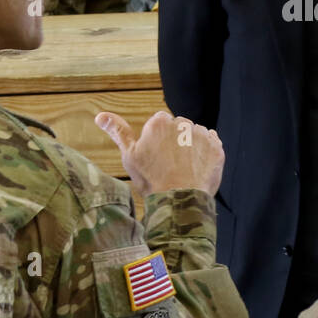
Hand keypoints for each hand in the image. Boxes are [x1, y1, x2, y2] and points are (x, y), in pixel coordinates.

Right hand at [95, 110, 224, 199]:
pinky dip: (206, 154)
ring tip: (183, 169)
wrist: (178, 201)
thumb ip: (118, 131)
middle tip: (169, 165)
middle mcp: (182, 123)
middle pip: (178, 128)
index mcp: (159, 121)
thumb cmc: (151, 179)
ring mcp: (202, 135)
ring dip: (191, 147)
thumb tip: (100, 115)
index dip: (157, 141)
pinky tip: (196, 168)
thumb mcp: (129, 155)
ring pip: (195, 136)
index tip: (156, 157)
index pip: (160, 123)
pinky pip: (212, 145)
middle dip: (175, 141)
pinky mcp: (217, 147)